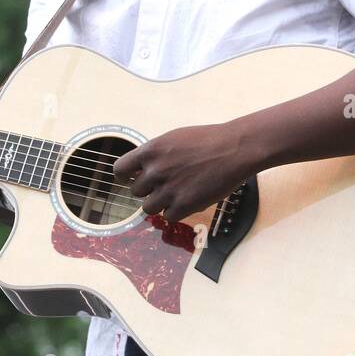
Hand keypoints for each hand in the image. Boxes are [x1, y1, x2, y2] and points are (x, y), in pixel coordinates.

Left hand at [113, 123, 261, 221]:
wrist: (234, 149)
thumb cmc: (207, 140)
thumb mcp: (173, 139)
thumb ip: (155, 154)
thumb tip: (142, 170)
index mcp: (150, 151)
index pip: (119, 170)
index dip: (125, 177)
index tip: (133, 179)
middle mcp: (155, 171)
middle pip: (136, 192)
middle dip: (148, 190)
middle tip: (166, 185)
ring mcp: (168, 190)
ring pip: (148, 208)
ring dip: (160, 203)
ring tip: (176, 194)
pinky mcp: (184, 205)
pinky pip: (168, 216)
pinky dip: (176, 211)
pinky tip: (187, 200)